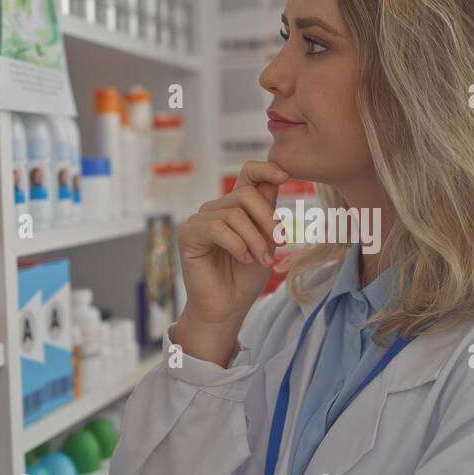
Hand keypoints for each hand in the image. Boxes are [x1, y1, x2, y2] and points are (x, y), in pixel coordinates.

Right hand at [174, 161, 288, 363]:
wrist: (229, 306)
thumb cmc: (246, 276)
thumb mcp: (266, 240)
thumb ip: (268, 210)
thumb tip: (278, 176)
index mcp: (236, 207)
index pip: (248, 174)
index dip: (265, 168)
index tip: (285, 175)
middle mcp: (217, 209)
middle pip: (245, 194)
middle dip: (267, 218)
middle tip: (280, 243)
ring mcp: (200, 220)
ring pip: (234, 214)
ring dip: (254, 239)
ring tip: (262, 260)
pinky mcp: (188, 234)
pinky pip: (216, 228)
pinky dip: (236, 244)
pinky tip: (244, 259)